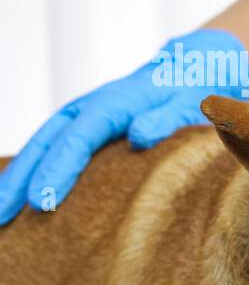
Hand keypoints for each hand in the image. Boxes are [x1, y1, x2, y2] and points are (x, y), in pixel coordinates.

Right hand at [0, 28, 248, 223]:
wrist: (192, 69)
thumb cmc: (194, 93)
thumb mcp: (190, 104)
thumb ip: (167, 118)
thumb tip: (138, 135)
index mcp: (116, 103)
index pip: (79, 139)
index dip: (58, 170)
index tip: (41, 202)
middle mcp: (90, 107)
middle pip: (47, 143)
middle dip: (21, 179)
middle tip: (1, 215)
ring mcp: (82, 117)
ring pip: (41, 146)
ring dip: (17, 178)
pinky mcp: (84, 128)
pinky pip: (50, 149)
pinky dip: (31, 171)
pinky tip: (17, 198)